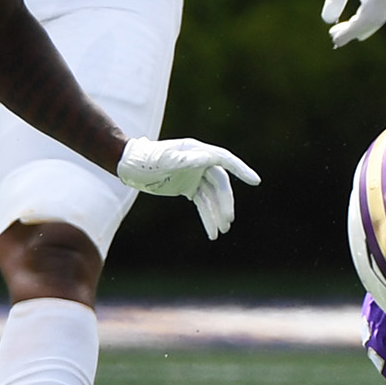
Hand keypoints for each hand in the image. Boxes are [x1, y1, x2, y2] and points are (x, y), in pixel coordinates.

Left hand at [115, 136, 260, 239]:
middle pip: (220, 184)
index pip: (225, 160)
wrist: (130, 165)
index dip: (241, 170)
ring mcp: (195, 176)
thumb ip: (183, 159)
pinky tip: (212, 232)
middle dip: (225, 203)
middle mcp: (201, 163)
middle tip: (228, 220)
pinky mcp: (189, 188)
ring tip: (221, 231)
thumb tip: (206, 158)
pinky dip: (207, 217)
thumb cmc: (146, 158)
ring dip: (217, 214)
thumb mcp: (163, 159)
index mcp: (198, 151)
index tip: (255, 181)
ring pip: (212, 197)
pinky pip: (203, 204)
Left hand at [322, 0, 385, 46]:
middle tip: (336, 39)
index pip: (366, 20)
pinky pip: (382, 3)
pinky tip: (360, 11)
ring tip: (348, 30)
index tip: (334, 39)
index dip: (350, 31)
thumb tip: (326, 20)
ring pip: (380, 12)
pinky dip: (370, 13)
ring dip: (364, 23)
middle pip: (375, 19)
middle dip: (355, 30)